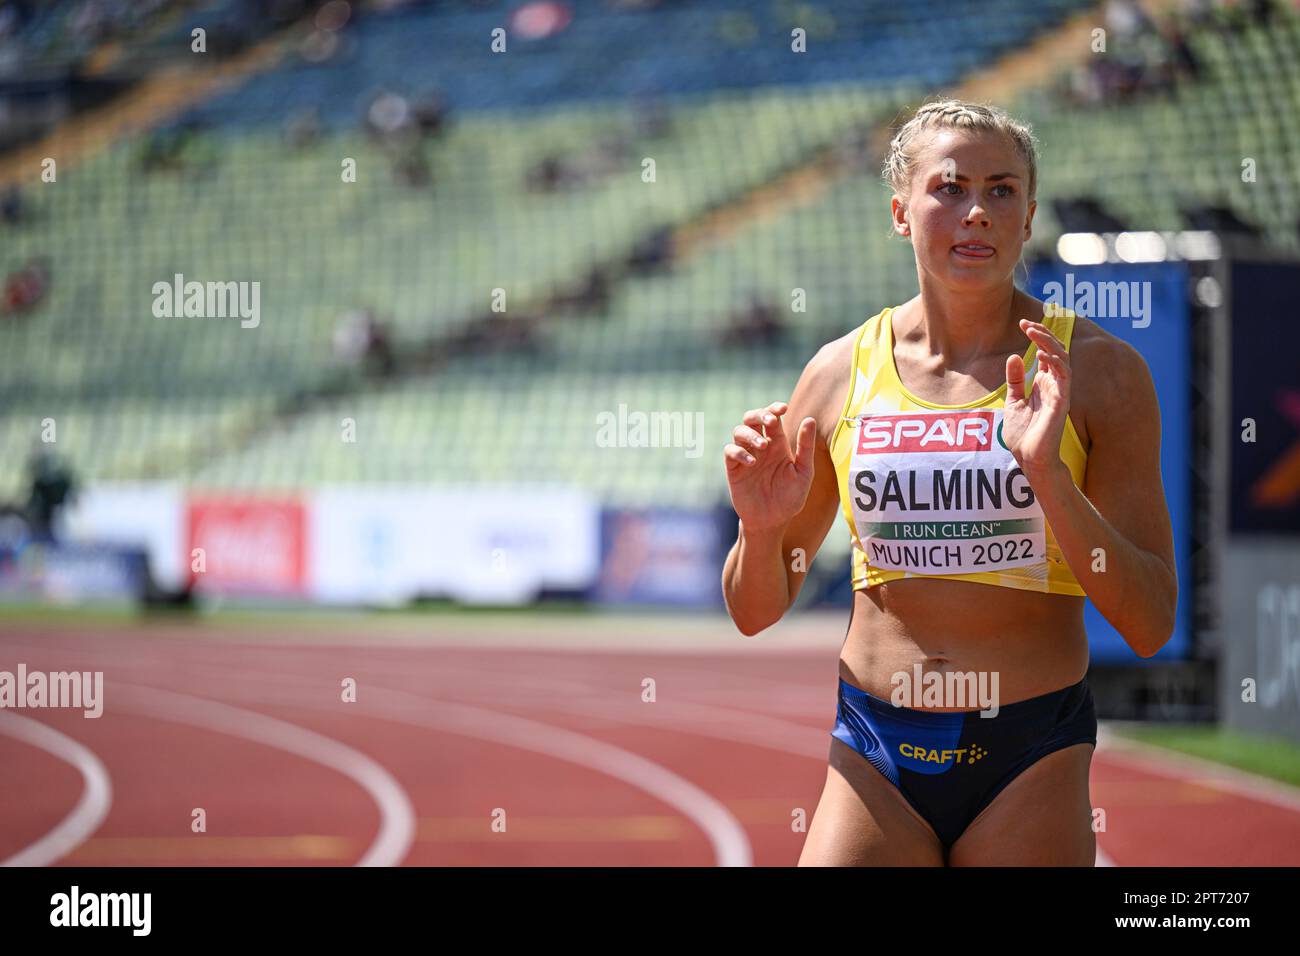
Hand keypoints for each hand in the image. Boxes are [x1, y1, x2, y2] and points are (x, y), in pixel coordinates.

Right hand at [723, 401, 816, 531]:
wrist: (773, 522)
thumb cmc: (791, 498)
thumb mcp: (804, 472)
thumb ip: (806, 447)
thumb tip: (810, 419)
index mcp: (778, 444)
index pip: (772, 418)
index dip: (775, 408)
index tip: (783, 408)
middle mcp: (760, 447)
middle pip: (752, 418)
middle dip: (759, 414)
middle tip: (770, 420)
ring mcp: (745, 457)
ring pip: (739, 431)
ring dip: (750, 434)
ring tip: (763, 446)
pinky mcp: (734, 469)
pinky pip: (730, 451)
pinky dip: (739, 452)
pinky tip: (752, 463)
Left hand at [1003, 319, 1070, 475]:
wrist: (1030, 459)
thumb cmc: (1024, 435)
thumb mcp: (1014, 402)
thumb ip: (1016, 381)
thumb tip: (1015, 357)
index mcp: (1044, 384)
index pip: (1047, 353)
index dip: (1038, 336)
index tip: (1023, 323)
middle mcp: (1055, 385)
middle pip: (1056, 351)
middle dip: (1044, 334)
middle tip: (1026, 323)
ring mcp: (1060, 392)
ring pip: (1063, 359)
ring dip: (1050, 343)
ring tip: (1033, 332)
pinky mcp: (1062, 402)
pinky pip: (1065, 377)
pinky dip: (1056, 363)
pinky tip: (1042, 354)